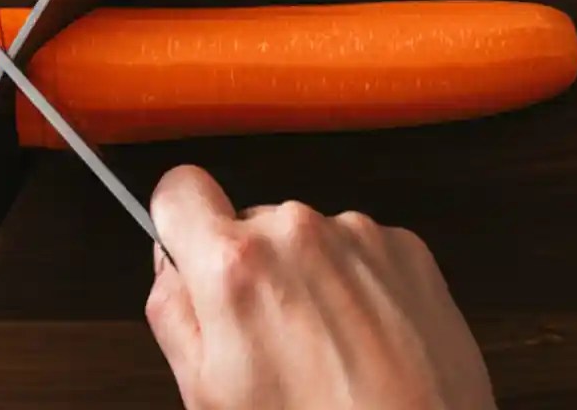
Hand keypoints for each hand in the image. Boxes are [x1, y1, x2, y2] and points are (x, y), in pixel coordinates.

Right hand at [146, 166, 495, 409]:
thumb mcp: (205, 390)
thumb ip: (171, 310)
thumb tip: (170, 266)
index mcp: (235, 264)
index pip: (179, 187)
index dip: (177, 221)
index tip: (189, 245)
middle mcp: (296, 233)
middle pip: (247, 221)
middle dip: (250, 267)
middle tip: (271, 338)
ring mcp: (356, 236)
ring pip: (304, 238)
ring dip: (307, 277)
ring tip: (328, 348)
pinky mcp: (406, 249)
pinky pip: (357, 249)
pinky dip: (356, 285)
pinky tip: (362, 340)